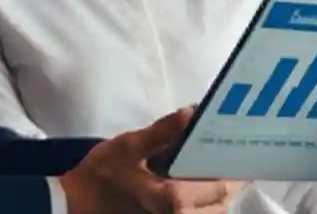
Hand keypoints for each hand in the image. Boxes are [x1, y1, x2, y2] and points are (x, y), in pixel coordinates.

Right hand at [59, 107, 245, 213]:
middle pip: (220, 206)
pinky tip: (197, 192)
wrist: (74, 205)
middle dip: (227, 185)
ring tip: (215, 177)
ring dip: (216, 199)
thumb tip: (193, 112)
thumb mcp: (129, 146)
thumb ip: (164, 131)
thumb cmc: (102, 174)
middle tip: (231, 163)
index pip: (220, 188)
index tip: (242, 156)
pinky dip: (201, 207)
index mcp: (173, 201)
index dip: (234, 173)